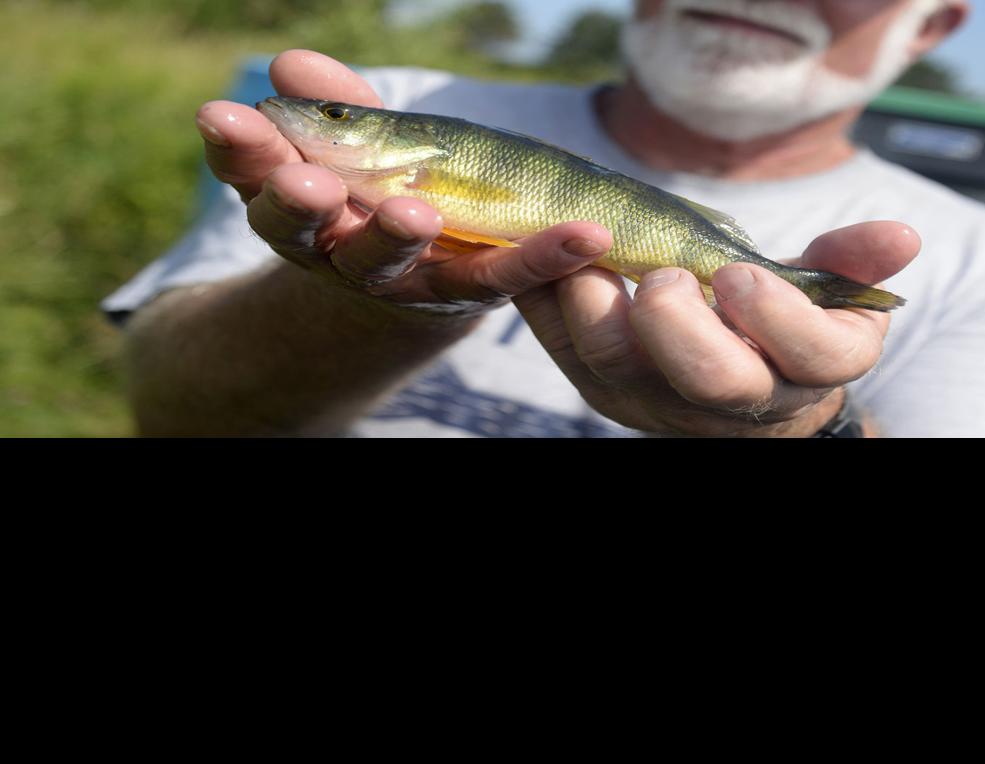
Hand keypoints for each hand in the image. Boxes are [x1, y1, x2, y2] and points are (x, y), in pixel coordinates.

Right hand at [194, 49, 612, 312]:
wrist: (430, 273)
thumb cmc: (383, 185)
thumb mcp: (357, 139)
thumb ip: (335, 108)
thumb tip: (292, 65)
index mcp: (290, 195)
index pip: (249, 168)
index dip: (237, 145)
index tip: (221, 113)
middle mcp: (327, 243)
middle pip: (299, 226)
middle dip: (299, 201)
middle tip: (309, 184)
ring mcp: (392, 276)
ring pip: (382, 261)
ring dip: (393, 235)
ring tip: (414, 213)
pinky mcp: (462, 293)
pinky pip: (498, 276)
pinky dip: (539, 255)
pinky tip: (581, 235)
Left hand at [513, 221, 919, 436]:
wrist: (738, 398)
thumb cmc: (784, 330)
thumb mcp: (829, 301)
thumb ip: (852, 263)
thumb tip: (903, 236)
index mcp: (806, 372)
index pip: (807, 355)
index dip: (778, 317)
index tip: (743, 273)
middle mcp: (737, 400)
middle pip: (708, 379)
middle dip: (680, 325)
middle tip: (662, 273)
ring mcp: (663, 401)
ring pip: (617, 366)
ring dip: (593, 303)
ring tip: (587, 246)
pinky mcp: (602, 390)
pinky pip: (562, 346)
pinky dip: (545, 295)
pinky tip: (540, 247)